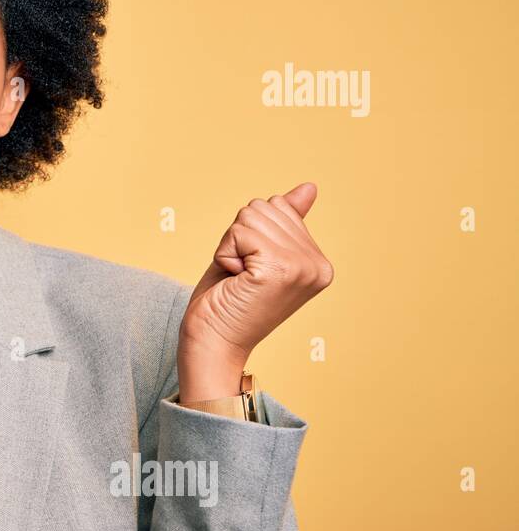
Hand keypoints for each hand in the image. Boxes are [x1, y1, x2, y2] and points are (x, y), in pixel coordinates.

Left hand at [177, 182, 333, 401]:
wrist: (212, 344)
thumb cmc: (227, 302)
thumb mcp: (256, 254)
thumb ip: (284, 222)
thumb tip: (310, 187)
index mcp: (319, 262)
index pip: (279, 207)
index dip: (249, 233)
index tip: (251, 270)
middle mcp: (318, 265)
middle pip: (263, 208)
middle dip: (239, 238)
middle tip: (240, 276)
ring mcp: (302, 267)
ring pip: (250, 217)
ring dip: (231, 246)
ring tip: (237, 279)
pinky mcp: (278, 269)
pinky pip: (239, 232)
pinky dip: (224, 253)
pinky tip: (233, 280)